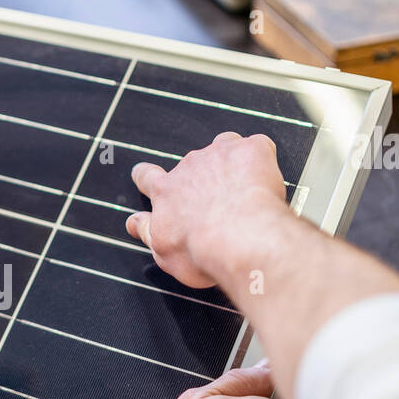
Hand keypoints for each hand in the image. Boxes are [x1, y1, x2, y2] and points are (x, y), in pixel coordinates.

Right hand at [125, 131, 288, 287]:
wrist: (242, 241)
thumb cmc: (203, 251)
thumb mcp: (164, 251)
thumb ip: (147, 231)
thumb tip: (133, 222)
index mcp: (166, 192)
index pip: (148, 177)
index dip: (146, 175)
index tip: (145, 174)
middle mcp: (189, 167)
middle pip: (192, 163)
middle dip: (203, 178)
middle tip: (218, 201)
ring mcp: (220, 154)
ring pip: (223, 147)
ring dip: (230, 162)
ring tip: (243, 187)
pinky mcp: (251, 150)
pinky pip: (257, 147)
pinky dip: (261, 160)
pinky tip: (265, 181)